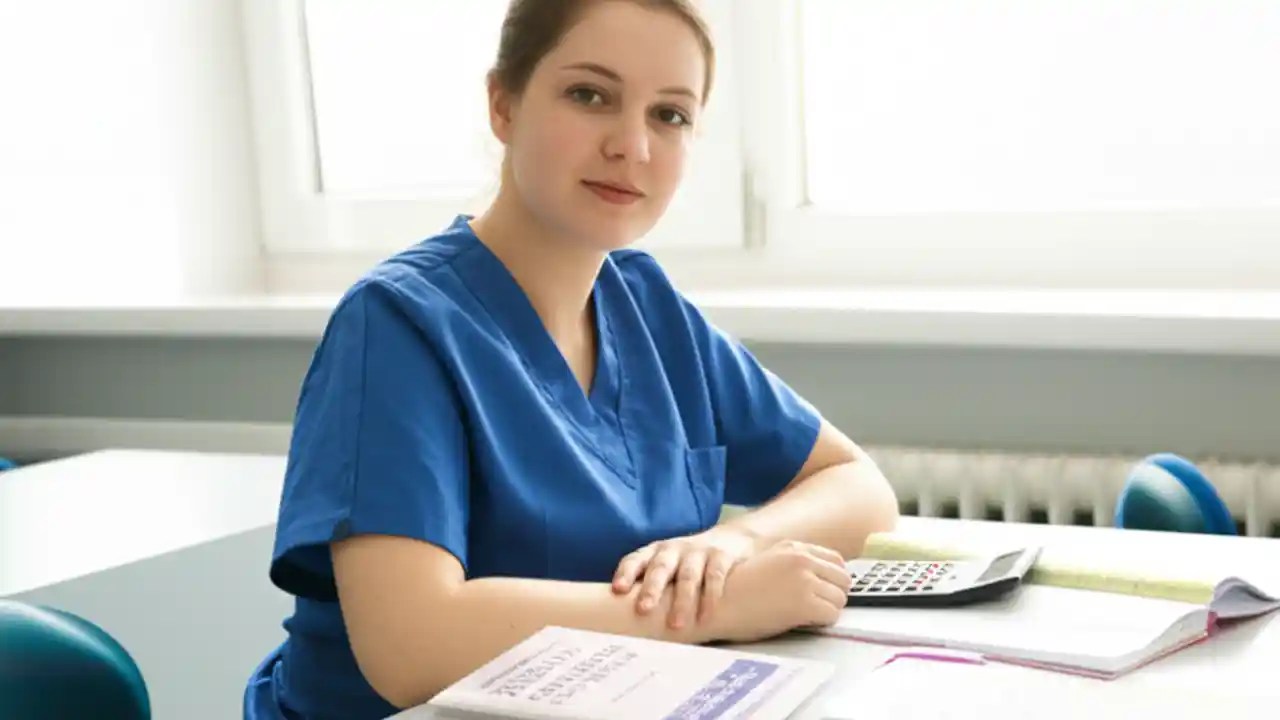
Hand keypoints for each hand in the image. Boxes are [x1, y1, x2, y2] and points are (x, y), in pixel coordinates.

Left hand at [612, 526, 770, 629]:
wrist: (732, 538)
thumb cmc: (689, 563)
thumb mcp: (669, 567)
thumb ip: (651, 585)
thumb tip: (624, 621)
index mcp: (655, 552)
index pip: (636, 559)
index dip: (626, 573)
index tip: (618, 590)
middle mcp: (674, 549)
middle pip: (660, 567)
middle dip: (651, 588)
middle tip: (643, 610)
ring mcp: (698, 551)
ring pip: (687, 576)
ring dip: (681, 601)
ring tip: (675, 625)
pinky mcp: (721, 556)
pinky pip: (715, 576)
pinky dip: (710, 598)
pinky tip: (705, 617)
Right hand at [707, 540, 852, 643]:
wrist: (712, 603)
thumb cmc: (734, 589)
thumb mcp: (766, 564)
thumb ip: (792, 564)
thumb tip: (816, 579)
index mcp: (794, 548)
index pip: (837, 561)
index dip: (834, 579)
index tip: (827, 591)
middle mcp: (803, 560)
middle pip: (844, 579)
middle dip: (835, 595)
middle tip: (819, 608)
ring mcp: (804, 580)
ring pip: (840, 599)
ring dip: (828, 610)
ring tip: (807, 617)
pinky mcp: (804, 602)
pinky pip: (832, 615)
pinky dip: (822, 622)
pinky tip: (803, 622)